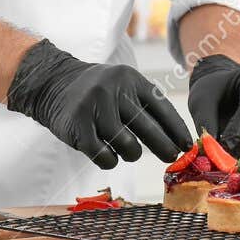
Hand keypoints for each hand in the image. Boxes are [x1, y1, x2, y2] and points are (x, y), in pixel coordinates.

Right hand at [6, 39, 191, 168]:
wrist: (53, 83)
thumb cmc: (98, 92)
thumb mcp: (122, 86)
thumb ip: (146, 106)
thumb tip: (177, 139)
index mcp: (130, 79)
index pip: (161, 107)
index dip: (177, 129)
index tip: (187, 145)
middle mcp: (113, 90)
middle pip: (148, 129)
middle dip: (164, 147)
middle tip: (171, 157)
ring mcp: (94, 108)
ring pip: (127, 146)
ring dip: (132, 154)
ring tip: (129, 151)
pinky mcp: (77, 127)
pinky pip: (104, 156)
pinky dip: (111, 160)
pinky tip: (110, 155)